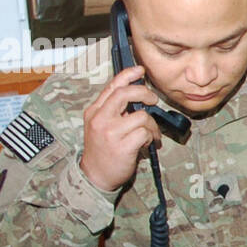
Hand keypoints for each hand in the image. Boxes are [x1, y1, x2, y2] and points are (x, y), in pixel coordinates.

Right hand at [80, 66, 159, 191]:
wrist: (95, 176)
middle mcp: (100, 119)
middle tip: (152, 100)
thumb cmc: (103, 150)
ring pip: (141, 116)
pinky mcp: (122, 146)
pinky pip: (144, 133)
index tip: (140, 70)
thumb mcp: (101, 126)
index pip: (112, 87)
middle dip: (144, 93)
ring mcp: (110, 132)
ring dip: (151, 125)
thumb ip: (114, 110)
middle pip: (125, 94)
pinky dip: (150, 137)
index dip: (127, 75)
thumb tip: (137, 95)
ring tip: (149, 134)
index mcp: (94, 111)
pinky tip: (146, 143)